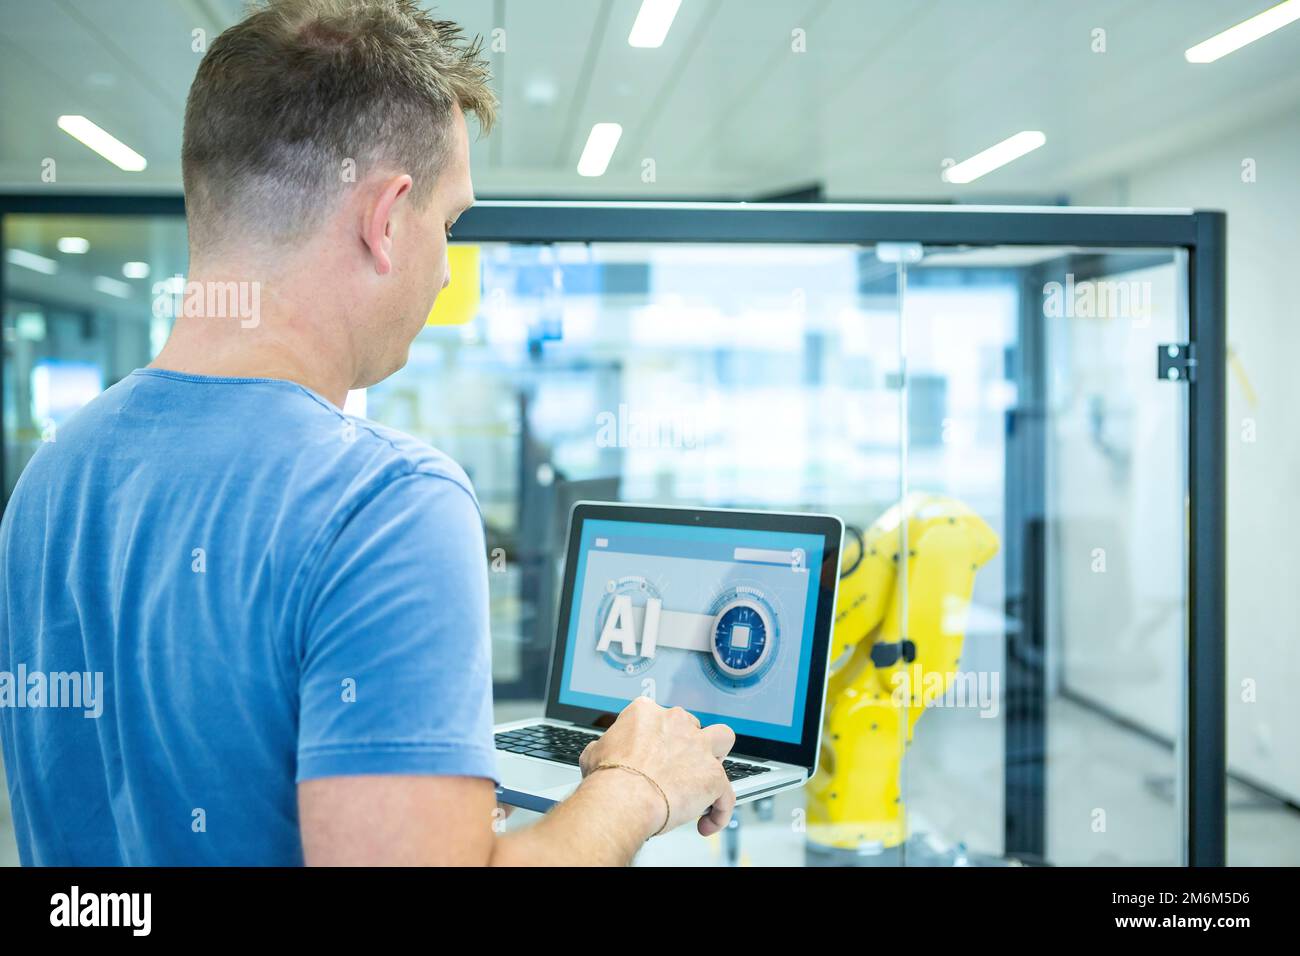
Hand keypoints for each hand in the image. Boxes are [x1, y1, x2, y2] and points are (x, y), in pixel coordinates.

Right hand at [579, 696, 736, 836]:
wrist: (623, 798)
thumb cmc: (609, 778)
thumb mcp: (594, 753)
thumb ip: (606, 746)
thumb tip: (600, 752)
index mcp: (646, 713)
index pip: (659, 716)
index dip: (657, 737)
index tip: (652, 752)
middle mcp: (676, 723)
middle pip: (692, 726)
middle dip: (687, 744)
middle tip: (676, 766)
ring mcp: (699, 747)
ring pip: (723, 739)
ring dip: (717, 757)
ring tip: (705, 776)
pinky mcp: (713, 776)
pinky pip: (727, 794)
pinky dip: (720, 809)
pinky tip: (708, 821)